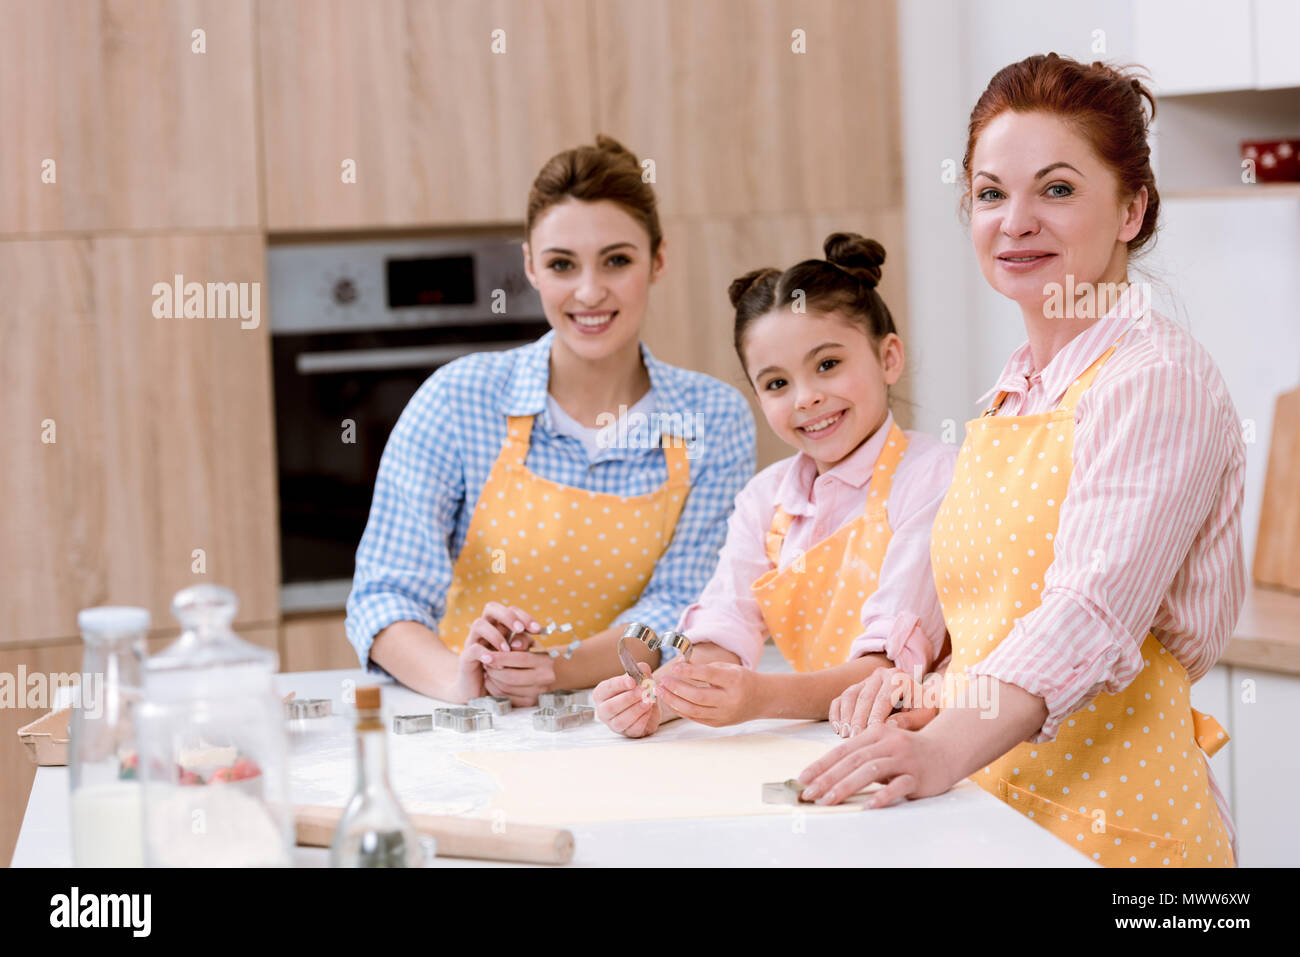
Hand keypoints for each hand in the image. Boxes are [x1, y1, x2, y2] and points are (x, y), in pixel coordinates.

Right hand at [456, 603, 541, 702]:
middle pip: (491, 608)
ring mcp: (473, 641)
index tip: (538, 629)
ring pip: (478, 624)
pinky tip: (498, 665)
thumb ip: (523, 645)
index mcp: (499, 626)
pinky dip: (486, 654)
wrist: (482, 693)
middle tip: (520, 629)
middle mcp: (485, 630)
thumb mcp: (518, 657)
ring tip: (507, 650)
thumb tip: (527, 635)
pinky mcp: (466, 657)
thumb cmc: (504, 672)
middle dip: (508, 616)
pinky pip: (473, 648)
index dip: (524, 616)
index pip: (510, 609)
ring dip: (495, 635)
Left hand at [482, 649, 555, 706]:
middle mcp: (545, 679)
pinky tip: (492, 681)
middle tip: (485, 664)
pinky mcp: (529, 703)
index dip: (500, 658)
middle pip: (511, 677)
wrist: (546, 674)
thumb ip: (521, 639)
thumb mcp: (530, 643)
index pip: (520, 659)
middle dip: (493, 670)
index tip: (485, 656)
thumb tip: (512, 644)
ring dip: (492, 679)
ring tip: (487, 671)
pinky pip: (506, 698)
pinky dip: (494, 689)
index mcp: (546, 661)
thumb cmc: (533, 655)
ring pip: (506, 688)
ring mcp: (538, 693)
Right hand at [593, 664, 662, 737]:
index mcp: (602, 694)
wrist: (648, 705)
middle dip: (628, 698)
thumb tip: (643, 668)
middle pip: (611, 707)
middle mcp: (603, 711)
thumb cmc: (637, 690)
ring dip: (636, 710)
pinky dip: (643, 720)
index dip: (619, 684)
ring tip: (648, 700)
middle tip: (643, 690)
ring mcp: (614, 724)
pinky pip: (633, 729)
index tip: (632, 680)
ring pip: (621, 721)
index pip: (607, 688)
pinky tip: (650, 710)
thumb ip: (641, 671)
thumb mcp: (639, 678)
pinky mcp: (627, 733)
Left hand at [654, 661, 761, 727]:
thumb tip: (679, 667)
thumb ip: (705, 668)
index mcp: (734, 680)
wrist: (761, 699)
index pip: (708, 675)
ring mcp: (724, 714)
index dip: (689, 671)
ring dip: (674, 701)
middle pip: (698, 696)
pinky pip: (695, 718)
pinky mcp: (718, 724)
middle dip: (676, 689)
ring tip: (661, 692)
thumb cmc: (742, 679)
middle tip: (662, 681)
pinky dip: (680, 710)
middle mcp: (730, 699)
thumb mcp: (728, 668)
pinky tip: (670, 701)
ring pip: (694, 711)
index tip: (674, 667)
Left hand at [796, 723, 957, 807]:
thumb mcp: (881, 747)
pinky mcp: (918, 775)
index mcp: (875, 734)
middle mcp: (888, 743)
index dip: (821, 765)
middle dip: (828, 778)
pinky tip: (868, 805)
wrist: (945, 751)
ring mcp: (903, 758)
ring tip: (829, 800)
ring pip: (871, 771)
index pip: (842, 750)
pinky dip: (882, 795)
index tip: (802, 779)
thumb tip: (826, 774)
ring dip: (847, 786)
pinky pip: (898, 785)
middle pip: (853, 760)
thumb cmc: (906, 752)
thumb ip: (860, 756)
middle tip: (810, 794)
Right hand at [830, 667, 939, 737]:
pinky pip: (840, 700)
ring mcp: (865, 681)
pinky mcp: (854, 690)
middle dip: (858, 718)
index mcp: (898, 677)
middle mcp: (880, 675)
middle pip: (864, 696)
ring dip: (846, 716)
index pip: (884, 697)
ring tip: (846, 735)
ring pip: (850, 696)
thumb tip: (888, 724)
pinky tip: (838, 729)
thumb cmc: (921, 712)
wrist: (917, 704)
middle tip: (855, 737)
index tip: (872, 732)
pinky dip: (836, 714)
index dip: (876, 715)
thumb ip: (910, 720)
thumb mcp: (924, 716)